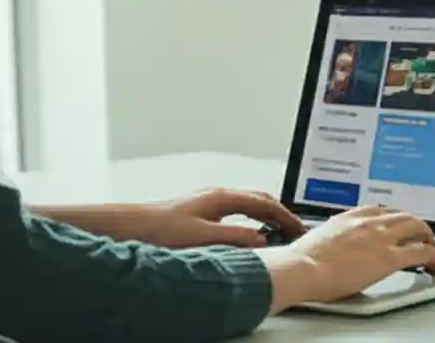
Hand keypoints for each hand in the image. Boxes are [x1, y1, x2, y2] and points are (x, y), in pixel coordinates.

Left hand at [141, 188, 306, 248]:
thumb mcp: (204, 235)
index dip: (285, 216)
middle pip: (259, 199)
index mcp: (222, 197)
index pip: (264, 203)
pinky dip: (251, 219)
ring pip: (248, 204)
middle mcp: (218, 195)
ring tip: (278, 230)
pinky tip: (249, 233)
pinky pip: (236, 211)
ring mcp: (210, 201)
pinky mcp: (202, 210)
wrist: (135, 225)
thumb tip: (261, 238)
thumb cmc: (163, 228)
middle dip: (280, 212)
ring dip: (266, 215)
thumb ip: (235, 236)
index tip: (299, 227)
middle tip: (295, 228)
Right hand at [256, 205, 434, 313]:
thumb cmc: (303, 260)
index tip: (394, 227)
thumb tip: (332, 248)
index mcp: (350, 216)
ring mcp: (381, 237)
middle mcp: (368, 221)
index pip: (380, 211)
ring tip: (431, 248)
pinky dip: (434, 258)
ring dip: (427, 237)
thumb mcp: (319, 239)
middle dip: (414, 225)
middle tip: (420, 236)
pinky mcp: (390, 257)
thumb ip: (333, 239)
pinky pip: (423, 253)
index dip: (392, 219)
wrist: (302, 268)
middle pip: (402, 215)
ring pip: (417, 227)